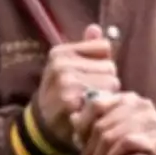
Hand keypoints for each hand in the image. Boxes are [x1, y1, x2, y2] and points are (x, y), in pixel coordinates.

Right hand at [35, 24, 119, 151]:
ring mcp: (66, 83)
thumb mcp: (67, 66)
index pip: (104, 47)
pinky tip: (91, 112)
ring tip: (91, 102)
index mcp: (61, 52)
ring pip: (112, 83)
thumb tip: (95, 28)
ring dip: (108, 95)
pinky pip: (106, 99)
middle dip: (107, 81)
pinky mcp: (72, 102)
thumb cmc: (61, 92)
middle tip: (91, 93)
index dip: (102, 62)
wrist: (43, 126)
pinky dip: (103, 107)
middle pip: (110, 66)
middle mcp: (61, 64)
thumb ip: (85, 47)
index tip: (90, 75)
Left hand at [71, 92, 155, 154]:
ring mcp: (149, 120)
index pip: (96, 103)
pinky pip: (125, 143)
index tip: (77, 142)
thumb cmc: (142, 142)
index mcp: (128, 98)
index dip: (82, 124)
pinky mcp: (155, 138)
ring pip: (110, 135)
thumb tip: (72, 118)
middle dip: (88, 145)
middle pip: (101, 123)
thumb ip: (98, 122)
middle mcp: (139, 104)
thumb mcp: (119, 130)